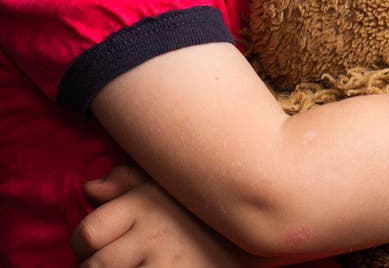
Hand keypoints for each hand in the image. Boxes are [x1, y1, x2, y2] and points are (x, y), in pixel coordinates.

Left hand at [72, 165, 250, 266]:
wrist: (253, 240)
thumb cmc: (204, 214)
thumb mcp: (171, 188)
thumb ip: (130, 182)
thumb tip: (91, 187)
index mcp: (146, 204)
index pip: (89, 231)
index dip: (82, 243)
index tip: (91, 247)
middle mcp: (152, 234)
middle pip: (93, 264)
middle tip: (111, 263)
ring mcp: (163, 265)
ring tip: (130, 267)